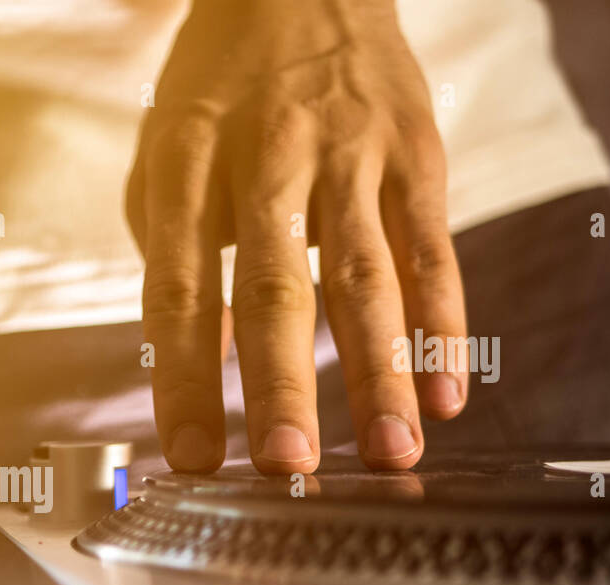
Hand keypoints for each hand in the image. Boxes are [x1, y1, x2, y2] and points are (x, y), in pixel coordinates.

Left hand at [127, 0, 466, 474]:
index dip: (184, 378)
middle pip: (273, 287)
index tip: (191, 456)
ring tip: (388, 455)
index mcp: (186, 166)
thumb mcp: (164, 157)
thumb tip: (202, 364)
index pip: (178, 290)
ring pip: (366, 276)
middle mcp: (266, 159)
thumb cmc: (218, 94)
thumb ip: (173, 256)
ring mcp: (348, 153)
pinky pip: (432, 248)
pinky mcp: (414, 152)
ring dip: (378, 372)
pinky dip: (443, 325)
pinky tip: (445, 395)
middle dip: (281, 384)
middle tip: (287, 464)